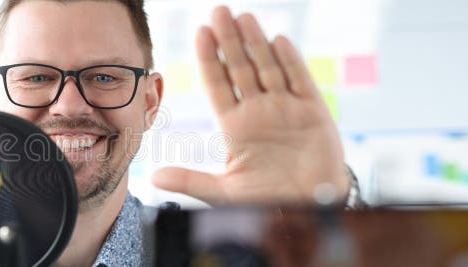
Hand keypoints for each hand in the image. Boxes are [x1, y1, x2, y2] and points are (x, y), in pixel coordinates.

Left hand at [151, 6, 348, 204]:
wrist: (306, 211)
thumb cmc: (266, 201)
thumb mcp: (223, 192)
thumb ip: (191, 181)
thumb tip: (154, 177)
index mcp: (236, 126)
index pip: (218, 84)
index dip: (210, 59)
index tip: (200, 33)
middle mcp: (259, 111)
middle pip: (241, 68)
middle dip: (230, 41)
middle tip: (219, 12)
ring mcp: (286, 109)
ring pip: (268, 68)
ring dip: (257, 43)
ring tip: (243, 17)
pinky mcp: (313, 113)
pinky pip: (300, 81)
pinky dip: (290, 62)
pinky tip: (278, 41)